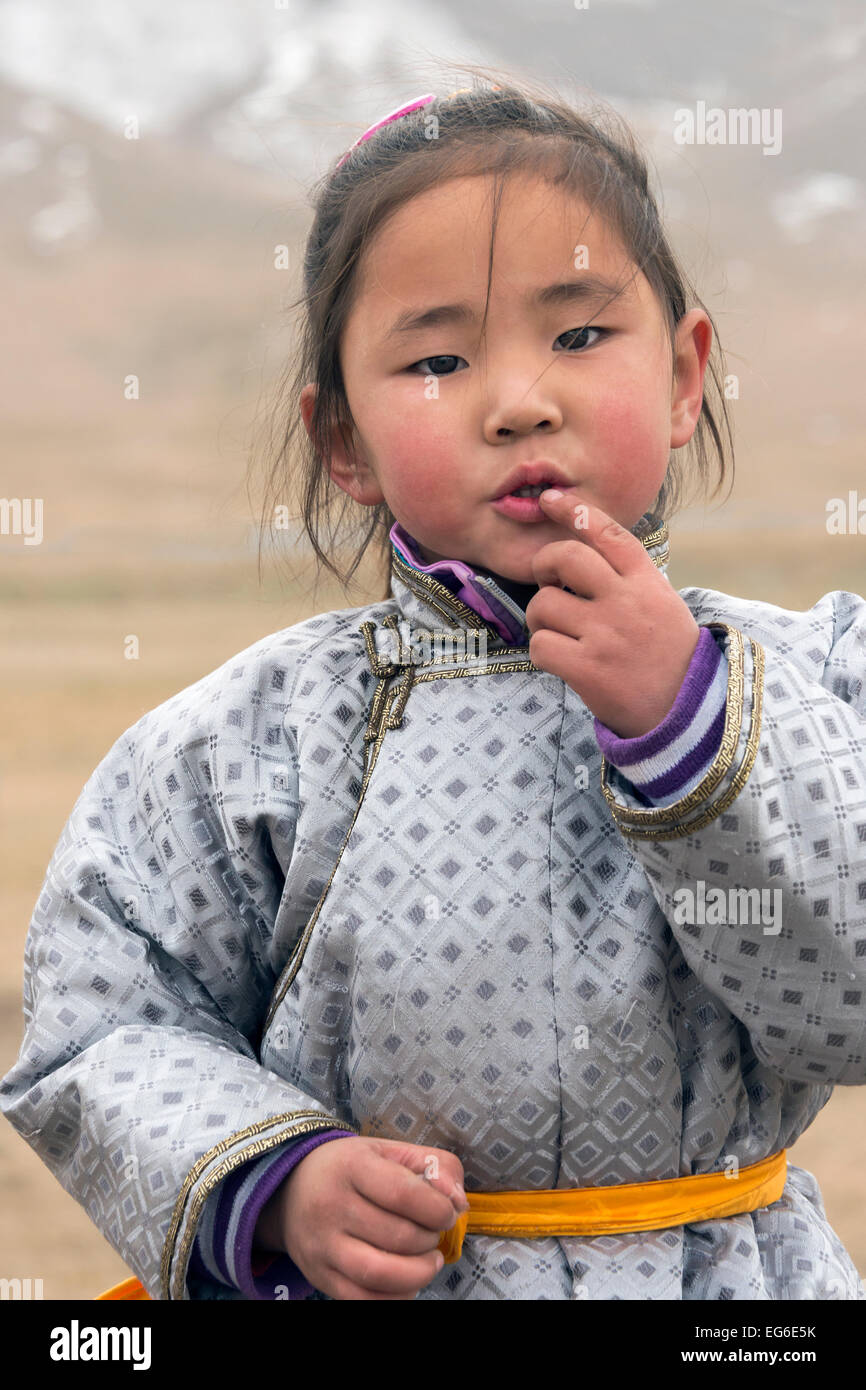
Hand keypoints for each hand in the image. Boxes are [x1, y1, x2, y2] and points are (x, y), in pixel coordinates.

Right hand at [255, 1135, 468, 1300]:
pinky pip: (364, 1299)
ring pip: (381, 1273)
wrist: (290, 1189)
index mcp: (351, 1166)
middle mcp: (331, 1206)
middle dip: (430, 1239)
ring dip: (419, 1273)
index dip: (437, 1209)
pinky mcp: (319, 1276)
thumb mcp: (389, 1150)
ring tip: (428, 1261)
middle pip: (398, 1236)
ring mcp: (323, 1246)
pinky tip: (407, 1282)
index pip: (404, 1194)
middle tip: (433, 1234)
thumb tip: (459, 1202)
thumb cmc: (351, 1168)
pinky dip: (396, 1297)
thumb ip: (434, 1165)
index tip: (447, 1213)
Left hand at [525, 492, 699, 737]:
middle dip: (543, 564)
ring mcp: (606, 635)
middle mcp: (626, 602)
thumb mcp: (660, 603)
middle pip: (565, 557)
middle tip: (547, 582)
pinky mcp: (588, 669)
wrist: (686, 711)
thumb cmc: (665, 654)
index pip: (607, 533)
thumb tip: (581, 546)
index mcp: (646, 581)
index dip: (574, 510)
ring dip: (540, 617)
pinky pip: (540, 645)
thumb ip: (627, 576)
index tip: (549, 500)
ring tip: (558, 632)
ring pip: (543, 604)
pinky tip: (559, 660)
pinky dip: (541, 652)